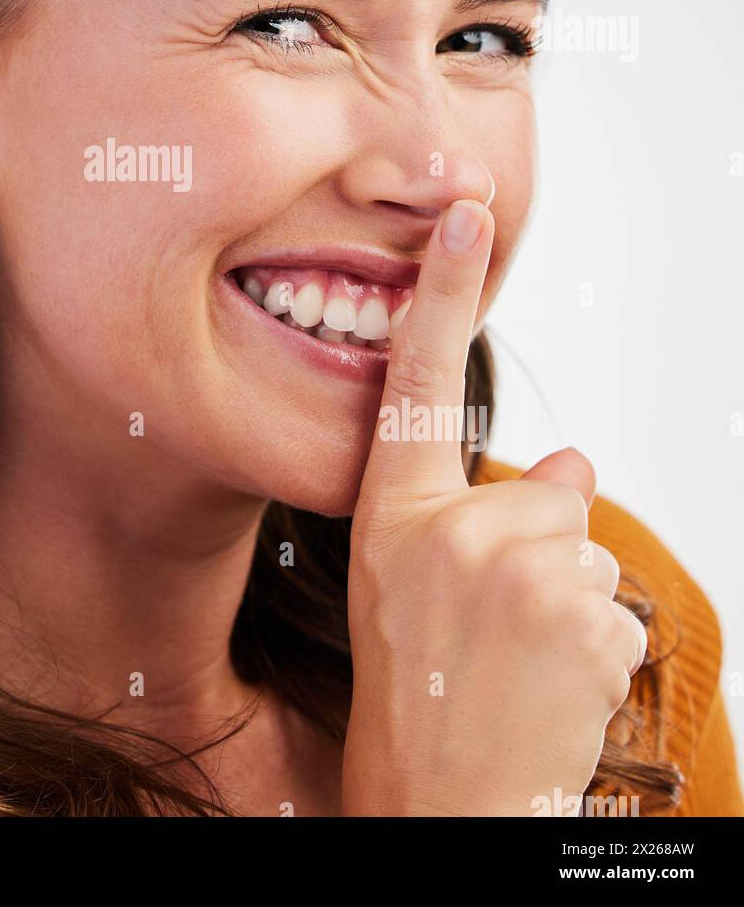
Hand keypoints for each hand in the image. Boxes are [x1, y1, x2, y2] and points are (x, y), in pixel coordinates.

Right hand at [339, 199, 644, 815]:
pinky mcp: (589, 621)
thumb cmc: (413, 683)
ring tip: (515, 660)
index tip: (464, 213)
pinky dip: (595, 643)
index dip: (440, 292)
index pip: (416, 383)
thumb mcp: (402, 581)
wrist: (441, 796)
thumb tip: (579, 464)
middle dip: (541, 544)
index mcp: (394, 514)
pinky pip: (615, 606)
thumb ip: (469, 506)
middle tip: (492, 620)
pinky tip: (546, 684)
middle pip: (549, 490)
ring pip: (586, 550)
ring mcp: (523, 575)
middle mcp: (455, 531)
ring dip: (567, 600)